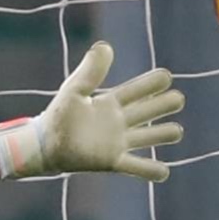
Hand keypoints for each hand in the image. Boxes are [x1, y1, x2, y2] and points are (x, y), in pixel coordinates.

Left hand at [0, 41, 185, 181]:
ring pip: (151, 136)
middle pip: (153, 110)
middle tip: (176, 101)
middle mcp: (120, 120)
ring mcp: (118, 141)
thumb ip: (90, 72)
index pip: (140, 89)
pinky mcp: (112, 161)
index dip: (154, 83)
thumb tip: (106, 46)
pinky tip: (163, 172)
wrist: (43, 146)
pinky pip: (137, 167)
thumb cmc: (57, 116)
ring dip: (166, 134)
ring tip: (175, 132)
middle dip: (166, 104)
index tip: (165, 77)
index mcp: (112, 102)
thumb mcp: (74, 91)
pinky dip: (151, 171)